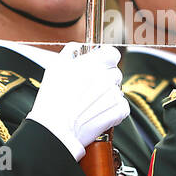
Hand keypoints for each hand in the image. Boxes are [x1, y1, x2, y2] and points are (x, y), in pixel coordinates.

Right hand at [27, 43, 128, 159]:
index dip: (106, 59)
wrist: (55, 129)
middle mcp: (106, 77)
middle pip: (115, 73)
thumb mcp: (55, 67)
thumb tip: (78, 47)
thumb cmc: (52, 100)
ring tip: (90, 104)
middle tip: (90, 90)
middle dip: (105, 79)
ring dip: (108, 96)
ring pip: (118, 91)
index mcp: (93, 63)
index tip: (101, 65)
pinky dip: (114, 110)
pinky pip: (123, 106)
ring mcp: (113, 94)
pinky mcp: (118, 111)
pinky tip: (98, 113)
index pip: (112, 53)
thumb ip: (70, 51)